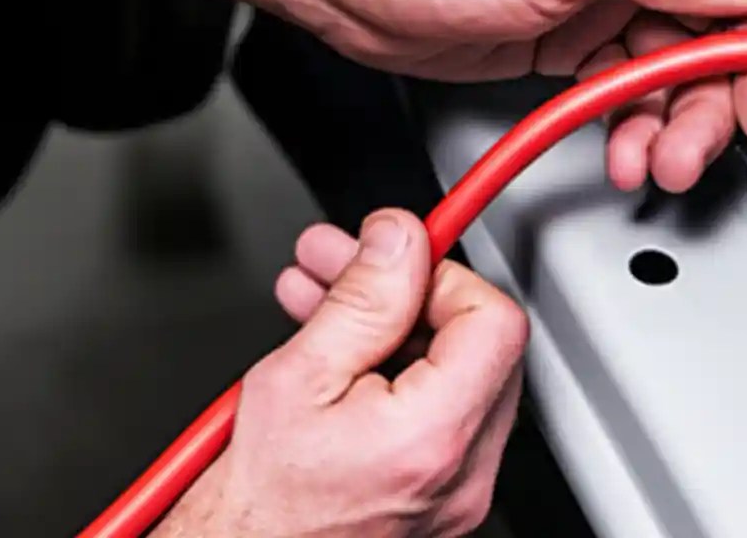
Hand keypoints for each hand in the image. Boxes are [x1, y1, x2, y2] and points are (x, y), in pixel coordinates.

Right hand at [152, 210, 528, 537]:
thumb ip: (360, 300)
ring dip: (389, 323)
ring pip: (453, 373)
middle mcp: (461, 471)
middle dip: (403, 290)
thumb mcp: (296, 378)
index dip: (439, 272)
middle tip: (339, 263)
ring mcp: (456, 489)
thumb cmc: (254, 507)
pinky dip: (392, 370)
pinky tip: (333, 347)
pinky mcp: (439, 496)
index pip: (491, 320)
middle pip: (476, 343)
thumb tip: (397, 240)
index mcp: (432, 438)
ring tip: (318, 298)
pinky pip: (437, 412)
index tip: (388, 256)